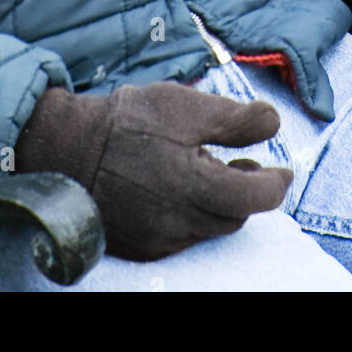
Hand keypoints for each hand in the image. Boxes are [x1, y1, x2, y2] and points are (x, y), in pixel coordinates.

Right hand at [15, 81, 292, 260]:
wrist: (67, 149)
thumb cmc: (129, 122)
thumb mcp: (187, 105)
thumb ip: (236, 119)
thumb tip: (274, 123)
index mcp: (195, 187)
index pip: (256, 198)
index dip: (276, 183)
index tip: (283, 170)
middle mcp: (179, 223)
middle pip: (233, 216)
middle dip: (246, 192)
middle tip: (245, 164)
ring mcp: (158, 240)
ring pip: (207, 228)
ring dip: (218, 204)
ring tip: (210, 171)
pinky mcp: (140, 246)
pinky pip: (180, 237)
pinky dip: (190, 215)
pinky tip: (179, 189)